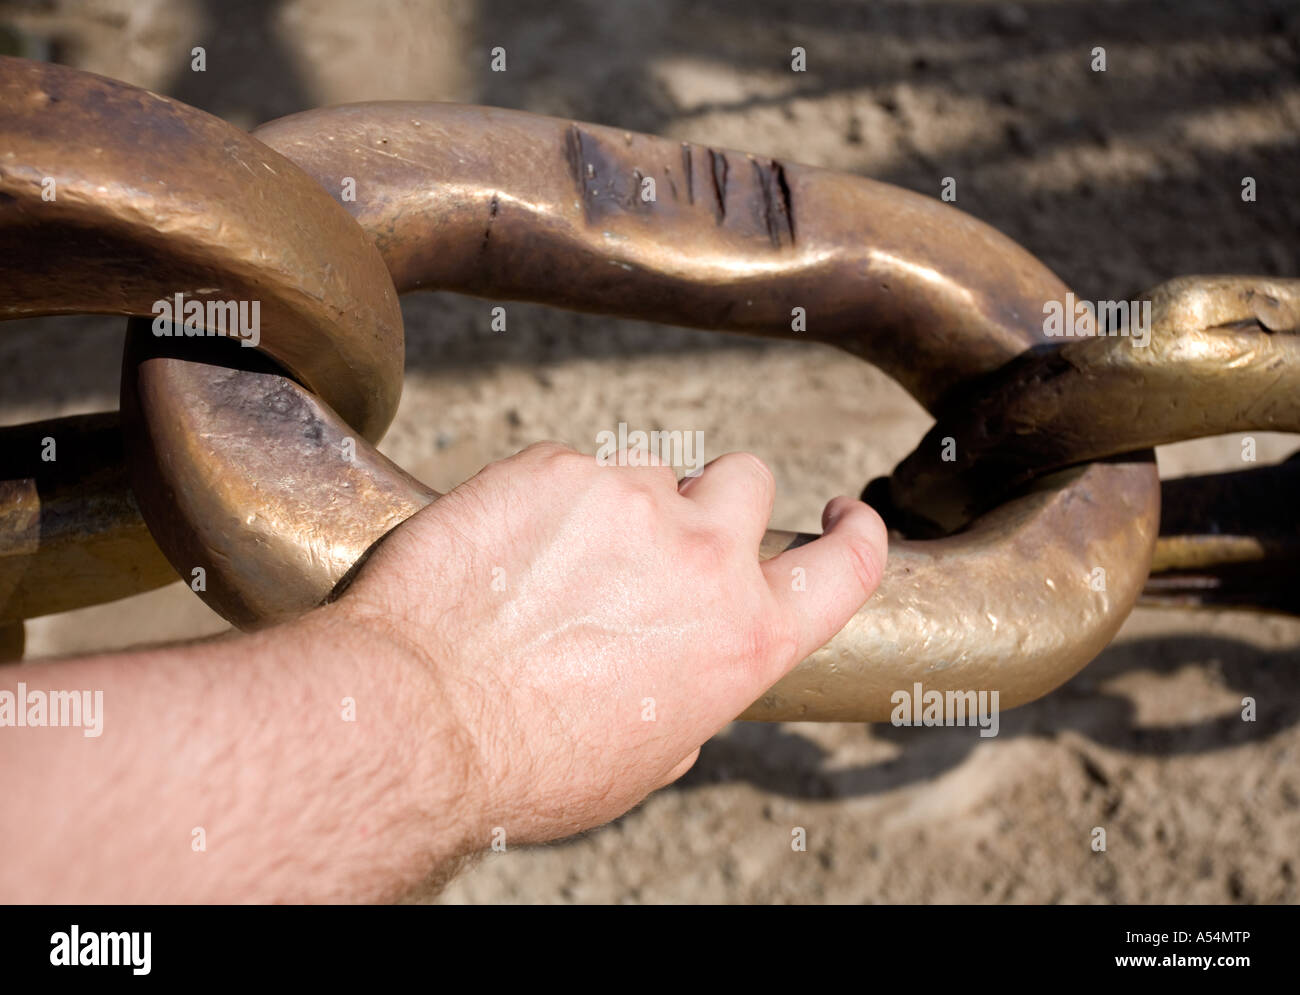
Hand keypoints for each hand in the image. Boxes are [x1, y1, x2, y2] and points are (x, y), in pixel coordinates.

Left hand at [336, 441, 887, 850]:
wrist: (420, 720)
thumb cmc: (527, 764)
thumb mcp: (648, 756)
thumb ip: (696, 690)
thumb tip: (687, 664)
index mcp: (745, 638)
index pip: (849, 565)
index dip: (856, 532)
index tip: (839, 514)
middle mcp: (704, 558)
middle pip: (744, 481)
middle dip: (711, 502)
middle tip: (657, 538)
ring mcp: (629, 501)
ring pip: (645, 473)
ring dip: (614, 508)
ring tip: (551, 571)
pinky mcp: (555, 469)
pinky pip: (568, 467)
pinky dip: (545, 501)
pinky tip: (506, 555)